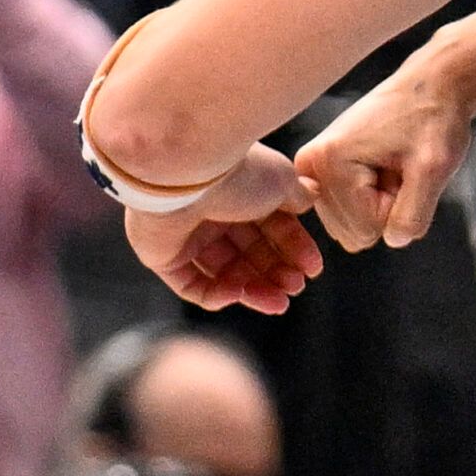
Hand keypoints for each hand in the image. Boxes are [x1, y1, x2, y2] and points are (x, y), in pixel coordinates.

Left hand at [125, 145, 326, 312]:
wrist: (185, 173)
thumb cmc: (239, 172)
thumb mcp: (282, 181)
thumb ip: (297, 196)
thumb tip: (310, 199)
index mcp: (240, 191)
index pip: (271, 227)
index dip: (294, 249)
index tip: (313, 269)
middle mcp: (212, 213)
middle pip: (249, 254)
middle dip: (276, 273)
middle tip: (295, 288)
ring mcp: (186, 236)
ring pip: (224, 273)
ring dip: (253, 290)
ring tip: (278, 303)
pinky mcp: (162, 257)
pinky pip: (191, 285)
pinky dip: (216, 295)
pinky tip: (238, 293)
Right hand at [296, 57, 475, 250]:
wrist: (431, 88)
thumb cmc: (433, 120)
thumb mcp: (434, 168)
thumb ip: (414, 213)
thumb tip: (395, 240)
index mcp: (327, 161)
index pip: (366, 230)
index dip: (397, 207)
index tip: (404, 169)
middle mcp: (309, 166)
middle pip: (354, 234)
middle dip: (386, 208)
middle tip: (398, 168)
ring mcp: (312, 170)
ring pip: (352, 229)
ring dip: (381, 205)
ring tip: (391, 166)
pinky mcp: (322, 172)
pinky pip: (351, 216)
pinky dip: (373, 199)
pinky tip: (382, 168)